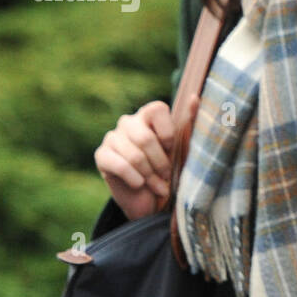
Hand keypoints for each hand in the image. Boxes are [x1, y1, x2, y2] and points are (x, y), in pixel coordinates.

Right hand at [93, 98, 189, 220]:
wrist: (151, 199)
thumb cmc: (170, 170)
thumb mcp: (185, 148)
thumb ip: (191, 123)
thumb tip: (195, 97)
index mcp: (149, 114)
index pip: (157, 110)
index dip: (168, 135)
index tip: (172, 150)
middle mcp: (128, 122)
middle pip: (145, 138)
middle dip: (160, 163)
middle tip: (166, 175)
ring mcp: (112, 137)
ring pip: (135, 156)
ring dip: (150, 176)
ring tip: (156, 184)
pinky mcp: (101, 155)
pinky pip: (120, 167)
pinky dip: (135, 180)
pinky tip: (139, 184)